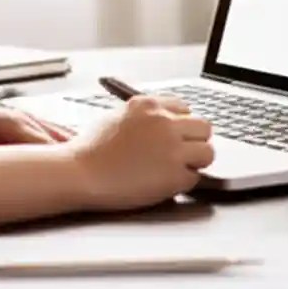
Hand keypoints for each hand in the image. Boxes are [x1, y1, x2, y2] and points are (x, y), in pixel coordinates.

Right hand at [69, 95, 213, 210]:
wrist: (80, 173)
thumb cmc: (90, 149)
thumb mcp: (117, 116)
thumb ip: (143, 116)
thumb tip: (161, 122)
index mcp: (149, 105)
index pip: (185, 108)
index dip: (180, 125)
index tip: (174, 136)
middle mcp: (164, 122)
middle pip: (203, 127)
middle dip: (194, 141)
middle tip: (181, 154)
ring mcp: (172, 148)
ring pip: (207, 152)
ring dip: (194, 162)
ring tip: (176, 170)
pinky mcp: (174, 175)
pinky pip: (195, 178)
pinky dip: (183, 183)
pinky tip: (163, 184)